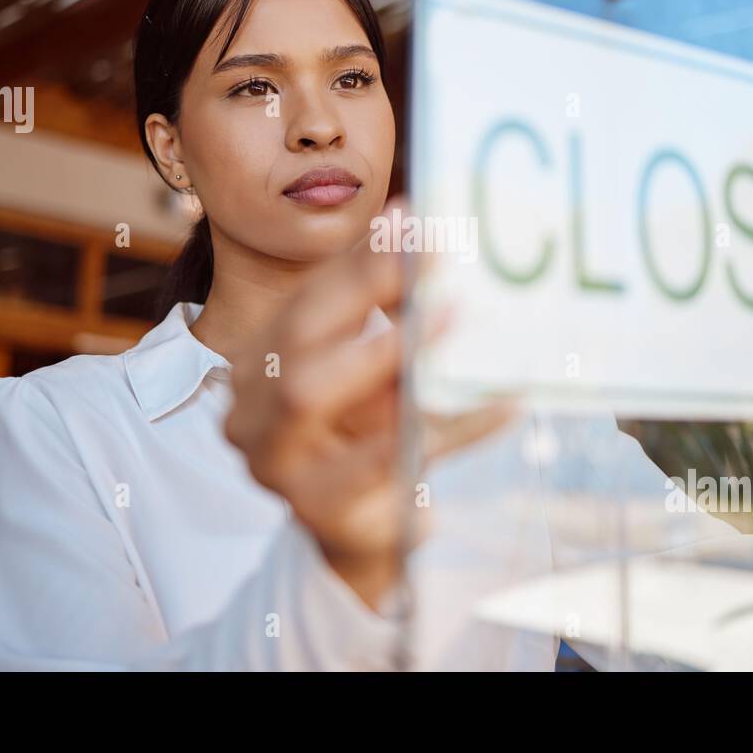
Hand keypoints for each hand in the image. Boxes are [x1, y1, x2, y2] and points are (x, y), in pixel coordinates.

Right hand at [223, 211, 513, 608]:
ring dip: (379, 348)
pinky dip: (450, 428)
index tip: (411, 223)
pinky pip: (384, 460)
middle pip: (293, 340)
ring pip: (307, 395)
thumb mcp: (368, 368)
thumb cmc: (365, 434)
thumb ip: (377, 304)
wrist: (364, 530)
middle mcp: (250, 414)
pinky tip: (503, 404)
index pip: (303, 303)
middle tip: (430, 260)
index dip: (357, 264)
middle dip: (362, 291)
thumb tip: (409, 222)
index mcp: (256, 368)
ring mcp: (276, 466)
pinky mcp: (320, 511)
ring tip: (450, 315)